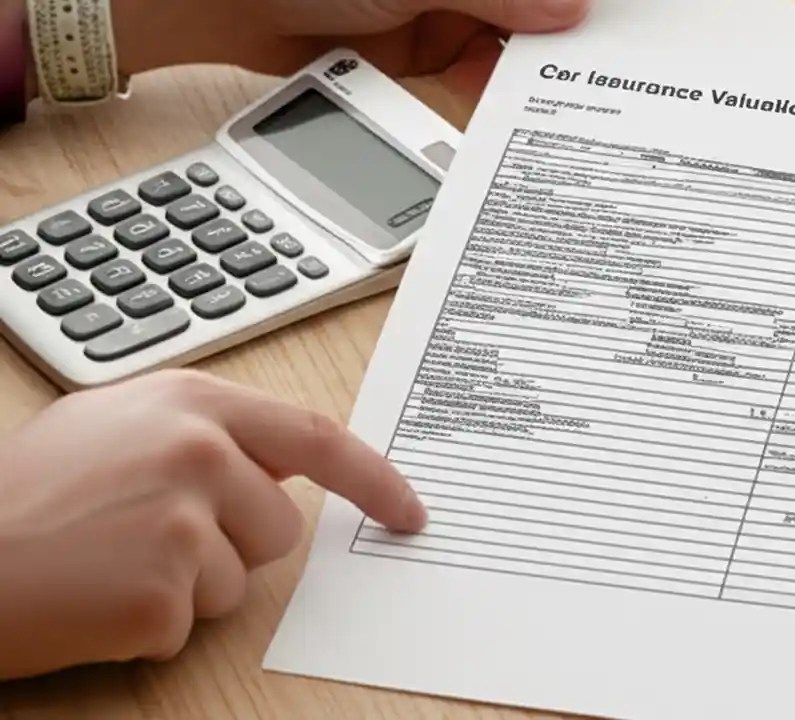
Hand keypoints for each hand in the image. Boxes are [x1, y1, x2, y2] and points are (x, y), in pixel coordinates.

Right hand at [0, 370, 425, 679]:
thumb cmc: (25, 492)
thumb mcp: (117, 423)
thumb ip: (206, 430)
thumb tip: (279, 460)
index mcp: (192, 402)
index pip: (317, 438)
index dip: (373, 480)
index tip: (410, 512)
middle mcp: (198, 452)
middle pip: (279, 527)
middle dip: (229, 544)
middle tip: (142, 534)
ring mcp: (183, 521)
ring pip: (238, 582)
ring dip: (184, 586)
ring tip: (109, 561)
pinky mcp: (162, 592)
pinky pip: (189, 625)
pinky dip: (147, 625)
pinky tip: (94, 596)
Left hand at [110, 0, 590, 103]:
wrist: (214, 0)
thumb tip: (569, 9)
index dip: (571, 7)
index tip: (610, 27)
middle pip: (525, 6)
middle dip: (555, 33)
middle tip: (594, 71)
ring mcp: (433, 5)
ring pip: (500, 41)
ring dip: (521, 68)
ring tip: (553, 96)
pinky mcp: (412, 49)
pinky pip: (463, 72)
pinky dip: (484, 90)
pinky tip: (505, 107)